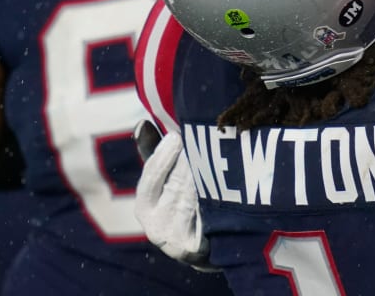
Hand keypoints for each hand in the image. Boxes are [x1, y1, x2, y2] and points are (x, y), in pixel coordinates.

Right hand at [133, 120, 214, 269]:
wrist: (208, 246)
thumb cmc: (182, 202)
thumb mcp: (165, 180)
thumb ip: (154, 153)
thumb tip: (141, 123)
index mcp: (146, 206)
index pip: (151, 179)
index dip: (163, 157)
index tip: (176, 137)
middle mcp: (158, 227)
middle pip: (176, 188)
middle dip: (191, 163)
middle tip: (206, 140)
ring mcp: (178, 243)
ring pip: (196, 201)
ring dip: (210, 178)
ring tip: (223, 156)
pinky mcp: (200, 251)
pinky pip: (212, 220)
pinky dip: (220, 201)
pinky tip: (232, 185)